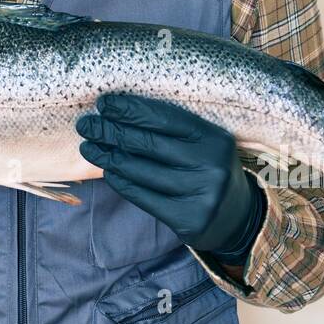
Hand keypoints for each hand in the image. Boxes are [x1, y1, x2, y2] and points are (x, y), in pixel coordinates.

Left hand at [75, 93, 266, 261]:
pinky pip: (143, 197)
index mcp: (215, 138)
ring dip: (108, 157)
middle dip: (111, 131)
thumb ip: (172, 130)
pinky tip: (108, 171)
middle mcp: (211, 166)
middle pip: (148, 144)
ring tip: (89, 147)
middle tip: (86, 124)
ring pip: (141, 172)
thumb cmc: (210, 170)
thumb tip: (118, 113)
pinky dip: (121, 182)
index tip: (104, 103)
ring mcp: (201, 195)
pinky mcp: (188, 220)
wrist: (237, 218)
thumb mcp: (204, 144)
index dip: (130, 109)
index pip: (164, 118)